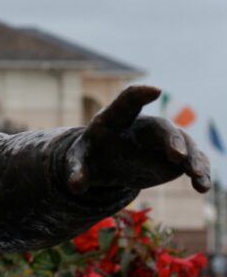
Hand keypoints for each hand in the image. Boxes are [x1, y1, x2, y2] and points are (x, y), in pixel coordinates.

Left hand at [66, 85, 210, 194]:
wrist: (105, 163)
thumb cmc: (90, 156)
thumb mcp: (78, 162)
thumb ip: (77, 171)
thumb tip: (74, 185)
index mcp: (114, 120)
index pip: (127, 102)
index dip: (140, 95)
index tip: (156, 90)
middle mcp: (143, 126)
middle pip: (161, 127)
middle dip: (172, 139)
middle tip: (178, 157)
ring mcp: (161, 140)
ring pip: (183, 144)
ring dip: (193, 159)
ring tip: (197, 179)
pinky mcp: (175, 157)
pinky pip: (192, 160)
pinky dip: (200, 170)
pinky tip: (202, 186)